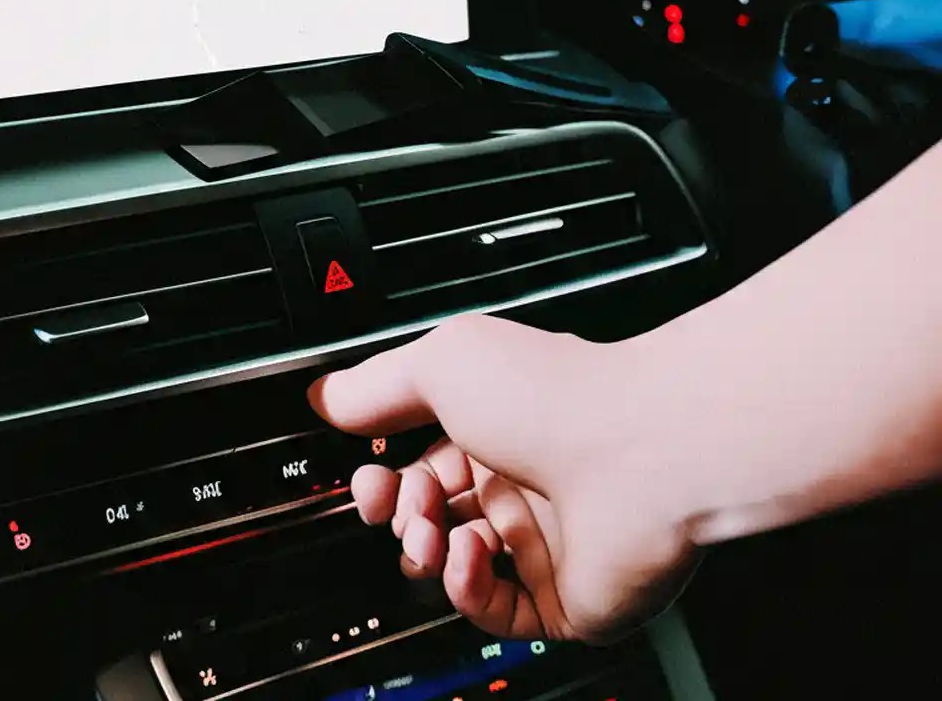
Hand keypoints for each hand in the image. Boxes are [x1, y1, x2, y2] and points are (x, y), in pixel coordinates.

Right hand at [308, 315, 701, 643]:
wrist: (644, 452)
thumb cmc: (559, 396)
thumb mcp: (442, 361)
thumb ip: (376, 384)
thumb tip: (325, 397)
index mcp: (495, 426)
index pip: (419, 465)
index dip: (384, 478)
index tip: (366, 478)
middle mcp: (522, 483)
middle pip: (432, 519)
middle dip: (399, 516)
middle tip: (398, 506)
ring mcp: (545, 542)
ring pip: (455, 567)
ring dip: (425, 552)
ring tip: (432, 533)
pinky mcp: (564, 596)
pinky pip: (495, 609)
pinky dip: (465, 588)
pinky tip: (467, 557)